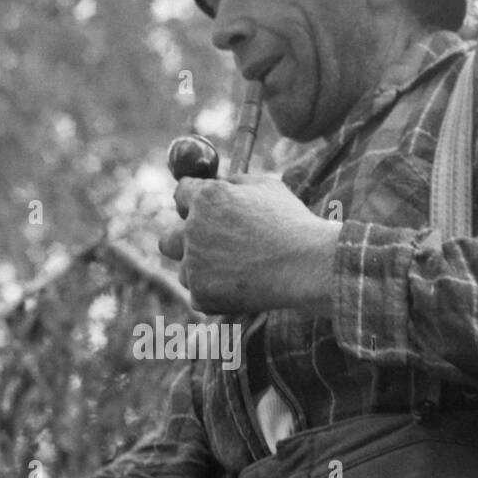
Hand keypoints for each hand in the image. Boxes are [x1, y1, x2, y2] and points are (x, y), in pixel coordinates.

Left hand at [157, 174, 339, 315]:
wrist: (309, 265)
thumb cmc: (293, 223)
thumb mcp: (267, 187)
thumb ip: (234, 182)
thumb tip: (217, 182)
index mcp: (207, 198)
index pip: (181, 194)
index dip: (192, 202)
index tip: (200, 210)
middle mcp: (193, 230)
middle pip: (168, 238)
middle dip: (183, 241)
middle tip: (205, 247)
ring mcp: (195, 265)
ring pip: (186, 270)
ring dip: (204, 270)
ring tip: (241, 270)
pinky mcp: (201, 295)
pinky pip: (200, 294)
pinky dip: (217, 293)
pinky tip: (245, 286)